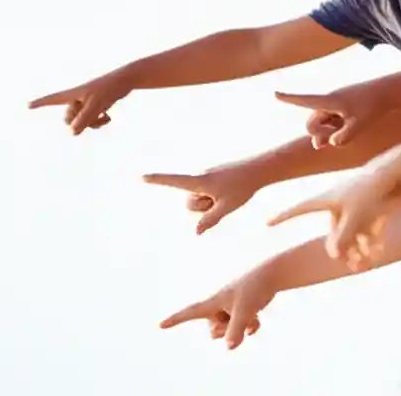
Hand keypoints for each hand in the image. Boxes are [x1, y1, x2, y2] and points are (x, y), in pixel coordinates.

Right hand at [28, 71, 131, 134]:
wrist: (126, 80)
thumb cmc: (109, 89)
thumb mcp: (96, 105)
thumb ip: (84, 119)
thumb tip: (72, 133)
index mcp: (73, 94)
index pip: (52, 99)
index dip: (40, 103)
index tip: (28, 105)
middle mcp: (77, 98)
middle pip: (68, 119)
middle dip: (79, 122)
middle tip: (93, 112)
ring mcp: (87, 103)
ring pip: (81, 122)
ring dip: (92, 123)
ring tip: (104, 116)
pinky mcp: (97, 106)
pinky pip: (92, 121)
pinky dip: (99, 122)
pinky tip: (109, 116)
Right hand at [143, 164, 262, 234]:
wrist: (260, 169)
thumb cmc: (243, 188)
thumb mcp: (227, 207)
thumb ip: (210, 220)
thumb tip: (196, 232)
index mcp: (200, 181)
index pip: (174, 181)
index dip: (156, 180)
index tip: (140, 176)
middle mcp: (200, 176)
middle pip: (189, 202)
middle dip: (201, 207)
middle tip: (222, 201)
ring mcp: (206, 176)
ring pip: (199, 198)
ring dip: (210, 202)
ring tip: (229, 195)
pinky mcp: (213, 176)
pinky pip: (207, 192)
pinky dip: (216, 197)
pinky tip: (231, 191)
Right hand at [159, 270, 275, 349]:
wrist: (272, 275)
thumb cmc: (255, 290)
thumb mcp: (245, 311)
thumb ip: (236, 330)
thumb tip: (229, 347)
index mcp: (213, 302)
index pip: (190, 312)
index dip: (175, 320)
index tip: (160, 325)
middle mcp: (219, 305)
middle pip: (213, 331)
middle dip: (226, 329)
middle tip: (239, 315)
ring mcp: (231, 308)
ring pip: (228, 331)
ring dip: (239, 327)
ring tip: (250, 313)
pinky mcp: (243, 309)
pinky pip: (240, 328)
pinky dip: (249, 326)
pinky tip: (257, 320)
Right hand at [268, 163, 400, 267]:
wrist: (396, 171)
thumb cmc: (371, 191)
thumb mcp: (355, 215)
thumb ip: (343, 237)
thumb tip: (333, 256)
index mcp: (325, 199)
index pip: (298, 210)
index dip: (283, 217)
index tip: (267, 222)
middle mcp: (336, 203)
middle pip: (333, 233)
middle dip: (343, 252)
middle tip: (356, 267)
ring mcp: (353, 205)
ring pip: (352, 233)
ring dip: (360, 250)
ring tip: (369, 264)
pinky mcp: (369, 207)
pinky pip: (365, 228)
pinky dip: (371, 240)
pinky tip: (380, 251)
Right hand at [274, 90, 380, 148]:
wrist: (387, 92)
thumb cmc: (372, 107)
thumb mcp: (359, 125)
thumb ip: (344, 137)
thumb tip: (332, 143)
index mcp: (329, 101)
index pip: (304, 100)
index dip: (288, 98)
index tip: (274, 93)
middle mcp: (329, 101)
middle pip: (311, 122)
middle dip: (316, 134)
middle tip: (327, 144)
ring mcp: (335, 103)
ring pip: (322, 122)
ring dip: (328, 132)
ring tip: (348, 131)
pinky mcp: (342, 105)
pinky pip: (331, 120)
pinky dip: (336, 127)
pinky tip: (352, 126)